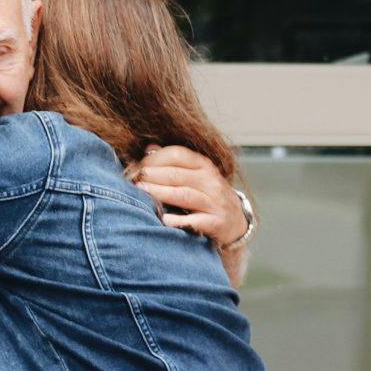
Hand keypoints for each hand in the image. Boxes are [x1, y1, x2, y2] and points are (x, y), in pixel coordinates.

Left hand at [127, 145, 246, 248]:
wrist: (237, 222)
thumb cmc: (208, 196)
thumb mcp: (196, 175)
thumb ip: (174, 162)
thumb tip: (149, 148)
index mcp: (204, 165)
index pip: (178, 154)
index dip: (155, 159)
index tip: (137, 166)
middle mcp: (211, 181)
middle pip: (176, 174)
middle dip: (152, 175)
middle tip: (133, 179)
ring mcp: (215, 202)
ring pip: (184, 194)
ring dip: (160, 193)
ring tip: (141, 192)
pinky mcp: (216, 222)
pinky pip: (196, 220)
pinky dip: (179, 221)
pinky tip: (164, 220)